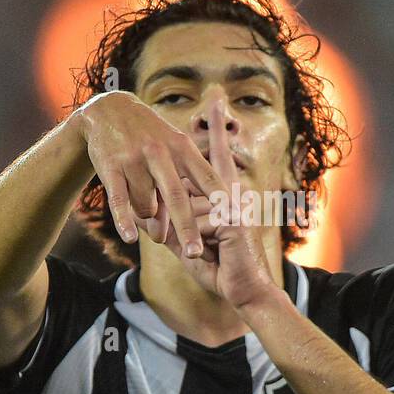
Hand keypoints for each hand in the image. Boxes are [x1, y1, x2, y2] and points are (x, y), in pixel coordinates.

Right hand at [76, 90, 223, 257]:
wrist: (110, 110)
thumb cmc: (150, 137)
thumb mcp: (173, 149)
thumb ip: (178, 190)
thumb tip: (176, 229)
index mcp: (183, 148)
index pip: (208, 177)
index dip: (222, 199)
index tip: (236, 219)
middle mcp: (161, 153)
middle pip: (178, 198)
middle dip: (187, 228)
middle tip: (196, 253)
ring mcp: (135, 160)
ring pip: (147, 206)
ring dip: (149, 218)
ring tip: (146, 208)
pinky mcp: (112, 167)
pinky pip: (119, 201)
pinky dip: (124, 221)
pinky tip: (130, 238)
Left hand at [150, 102, 280, 309]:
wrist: (245, 291)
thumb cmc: (217, 268)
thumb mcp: (186, 243)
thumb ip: (170, 223)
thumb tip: (148, 215)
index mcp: (224, 195)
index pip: (215, 158)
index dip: (215, 132)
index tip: (215, 102)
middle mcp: (232, 194)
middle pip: (187, 187)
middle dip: (171, 210)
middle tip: (189, 226)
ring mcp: (233, 205)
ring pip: (185, 206)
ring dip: (182, 234)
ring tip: (201, 254)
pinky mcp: (232, 221)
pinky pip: (195, 221)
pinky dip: (191, 242)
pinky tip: (204, 255)